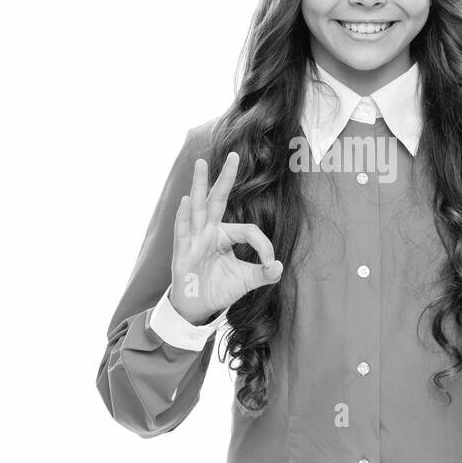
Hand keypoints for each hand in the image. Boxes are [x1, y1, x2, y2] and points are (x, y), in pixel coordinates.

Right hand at [169, 151, 282, 324]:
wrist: (198, 308)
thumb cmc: (219, 288)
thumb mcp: (246, 281)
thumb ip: (264, 273)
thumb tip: (279, 267)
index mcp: (224, 235)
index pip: (248, 230)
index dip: (263, 246)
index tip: (270, 264)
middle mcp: (209, 231)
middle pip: (218, 199)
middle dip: (225, 178)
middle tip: (234, 155)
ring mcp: (194, 239)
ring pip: (198, 207)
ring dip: (199, 185)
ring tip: (201, 163)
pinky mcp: (182, 251)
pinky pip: (183, 230)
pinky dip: (184, 215)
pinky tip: (187, 200)